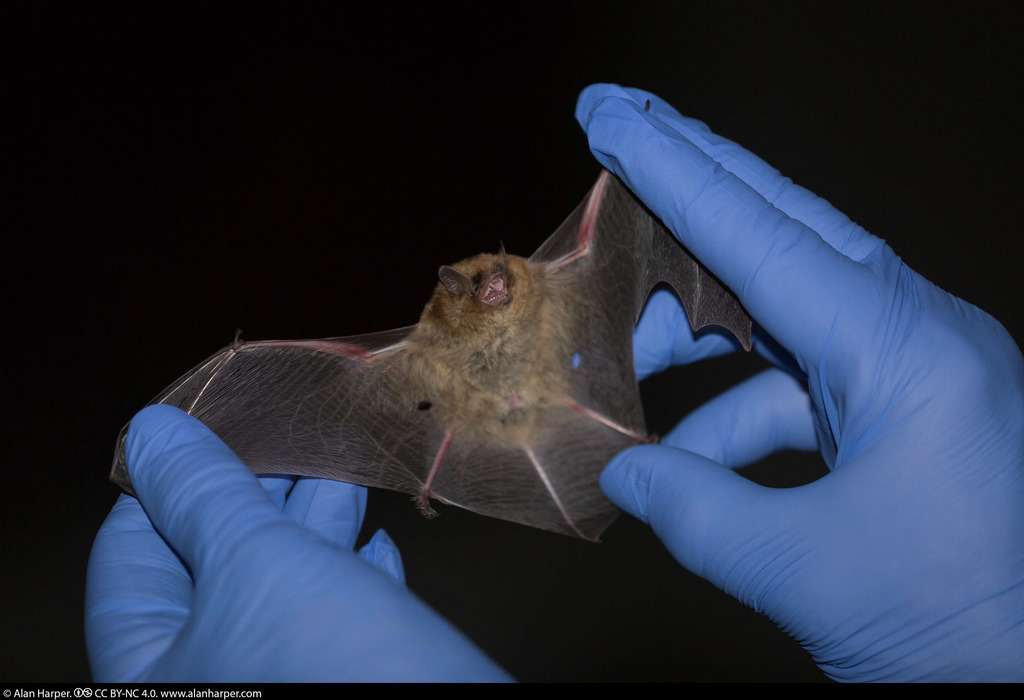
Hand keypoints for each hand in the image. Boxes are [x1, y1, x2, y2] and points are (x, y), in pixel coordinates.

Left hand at [86, 404, 509, 681]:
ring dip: (314, 520)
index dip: (164, 482)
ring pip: (279, 585)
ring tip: (341, 465)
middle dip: (255, 492)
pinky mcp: (339, 679)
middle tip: (286, 431)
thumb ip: (201, 494)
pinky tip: (376, 546)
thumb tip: (152, 433)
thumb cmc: (331, 661)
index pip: (127, 557)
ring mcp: (274, 678)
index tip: (208, 423)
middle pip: (210, 565)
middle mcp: (205, 676)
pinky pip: (331, 618)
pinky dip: (350, 572)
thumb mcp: (255, 561)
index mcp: (148, 668)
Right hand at [577, 84, 1023, 680]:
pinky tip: (681, 460)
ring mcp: (910, 369)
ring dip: (694, 330)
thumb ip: (695, 513)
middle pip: (783, 228)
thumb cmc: (968, 626)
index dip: (677, 175)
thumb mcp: (808, 571)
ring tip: (618, 354)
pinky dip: (731, 410)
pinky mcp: (900, 408)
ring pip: (780, 305)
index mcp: (908, 351)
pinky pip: (796, 380)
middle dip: (692, 182)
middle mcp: (914, 336)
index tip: (614, 120)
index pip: (767, 237)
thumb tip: (620, 478)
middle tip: (613, 135)